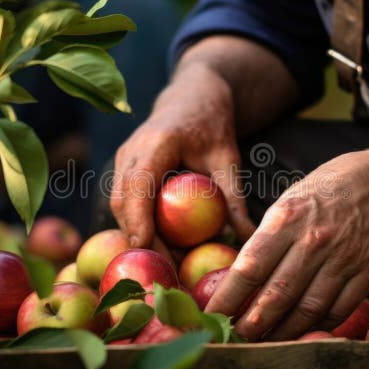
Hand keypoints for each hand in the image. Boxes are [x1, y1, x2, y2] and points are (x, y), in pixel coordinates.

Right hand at [110, 65, 255, 247]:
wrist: (191, 97)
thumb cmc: (211, 124)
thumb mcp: (228, 157)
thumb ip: (234, 197)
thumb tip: (249, 239)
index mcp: (157, 142)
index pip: (139, 184)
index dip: (138, 217)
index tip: (147, 248)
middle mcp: (131, 151)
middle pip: (122, 201)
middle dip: (138, 238)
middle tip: (164, 271)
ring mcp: (123, 161)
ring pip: (118, 206)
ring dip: (137, 235)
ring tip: (165, 264)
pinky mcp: (123, 170)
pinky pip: (123, 204)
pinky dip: (138, 225)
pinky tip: (161, 247)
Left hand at [205, 150, 368, 340]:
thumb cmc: (325, 192)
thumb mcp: (288, 202)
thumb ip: (266, 239)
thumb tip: (238, 280)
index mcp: (286, 219)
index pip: (249, 268)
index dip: (228, 298)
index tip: (212, 316)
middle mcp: (313, 240)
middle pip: (277, 295)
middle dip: (252, 324)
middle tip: (237, 339)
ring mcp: (343, 258)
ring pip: (308, 309)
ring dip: (283, 332)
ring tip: (265, 342)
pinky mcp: (368, 272)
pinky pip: (338, 310)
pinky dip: (317, 326)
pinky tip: (302, 332)